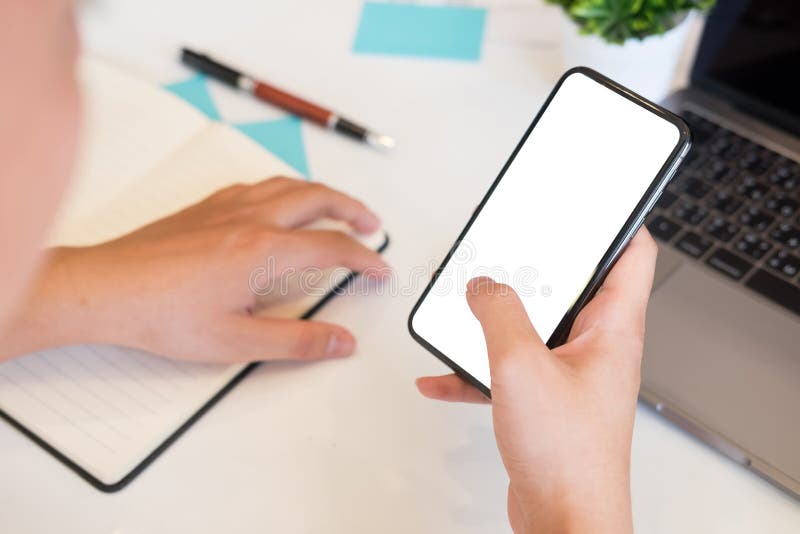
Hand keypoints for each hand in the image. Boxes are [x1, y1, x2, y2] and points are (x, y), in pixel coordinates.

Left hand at [1, 177, 387, 362]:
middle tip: (372, 225)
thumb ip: (297, 341)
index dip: (365, 258)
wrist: (105, 289)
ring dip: (322, 193)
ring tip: (337, 207)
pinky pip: (259, 185)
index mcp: (264, 251)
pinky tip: (280, 203)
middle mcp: (251, 219)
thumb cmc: (163, 314)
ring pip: (289, 184)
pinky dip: (286, 189)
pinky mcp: (206, 207)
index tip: (379, 269)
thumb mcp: (237, 341)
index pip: (332, 247)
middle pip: (318, 198)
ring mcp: (227, 207)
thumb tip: (341, 342)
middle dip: (353, 209)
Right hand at [416, 230, 657, 533]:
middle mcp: (596, 348)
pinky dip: (478, 367)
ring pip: (535, 328)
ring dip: (498, 318)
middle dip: (537, 267)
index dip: (615, 220)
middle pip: (574, 287)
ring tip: (468, 306)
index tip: (590, 202)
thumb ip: (498, 313)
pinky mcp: (546, 403)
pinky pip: (509, 370)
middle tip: (510, 249)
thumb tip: (483, 285)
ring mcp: (570, 376)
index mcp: (611, 329)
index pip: (631, 254)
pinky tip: (444, 373)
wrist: (563, 522)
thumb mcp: (521, 364)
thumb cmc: (568, 457)